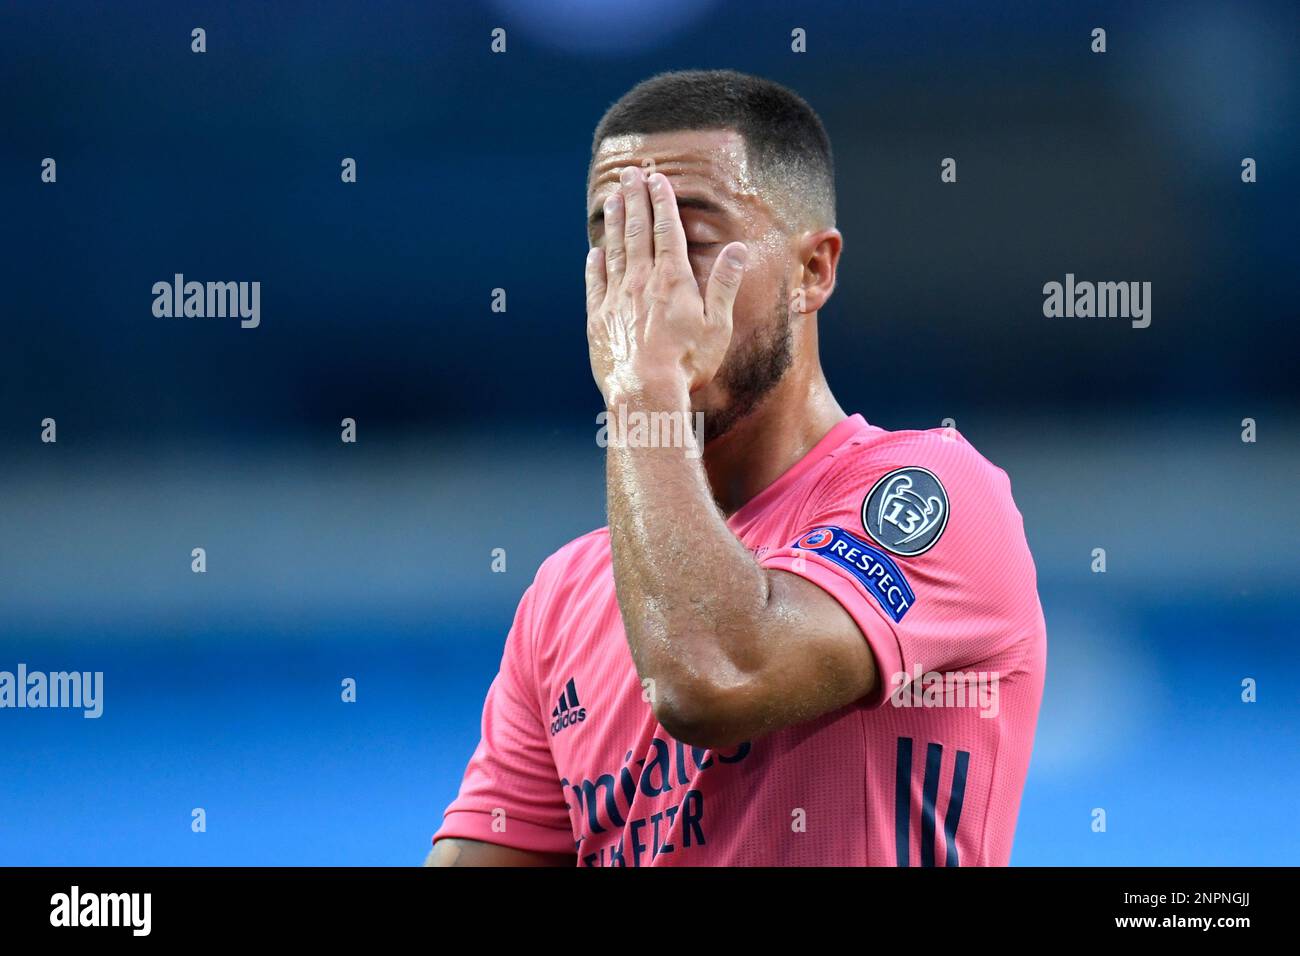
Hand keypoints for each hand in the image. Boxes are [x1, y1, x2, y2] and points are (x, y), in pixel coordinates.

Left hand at [585, 166, 748, 405]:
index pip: (666, 230)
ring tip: (611, 199)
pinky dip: (595, 265)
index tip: (657, 179)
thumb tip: (738, 249)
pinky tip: (595, 253)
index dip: (662, 201)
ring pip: (614, 251)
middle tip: (629, 174)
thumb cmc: (688, 363)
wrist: (645, 392)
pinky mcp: (599, 320)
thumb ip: (724, 284)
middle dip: (634, 199)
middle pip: (636, 231)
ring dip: (613, 222)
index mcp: (672, 280)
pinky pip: (596, 284)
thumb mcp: (718, 325)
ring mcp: (616, 299)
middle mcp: (641, 282)